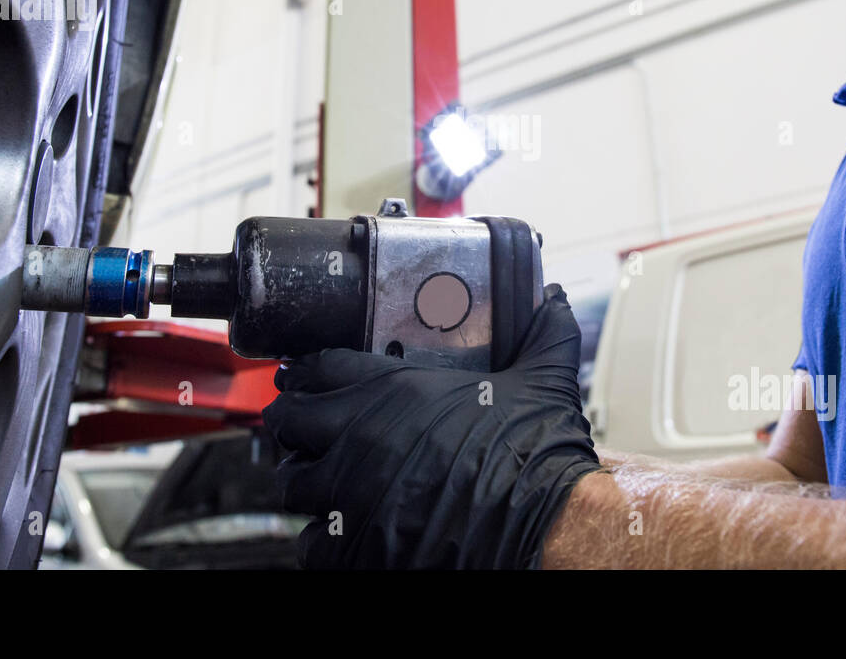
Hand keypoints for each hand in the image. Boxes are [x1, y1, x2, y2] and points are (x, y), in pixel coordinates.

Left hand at [262, 283, 602, 568]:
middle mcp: (361, 438)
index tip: (303, 379)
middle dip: (295, 427)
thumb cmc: (537, 458)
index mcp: (395, 392)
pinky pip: (310, 542)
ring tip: (324, 484)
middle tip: (308, 434)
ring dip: (306, 482)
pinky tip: (341, 534)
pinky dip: (321, 539)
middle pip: (289, 423)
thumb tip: (556, 300)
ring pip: (293, 484)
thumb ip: (542, 335)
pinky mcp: (354, 546)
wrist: (543, 527)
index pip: (321, 368)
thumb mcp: (542, 382)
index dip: (307, 374)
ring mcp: (351, 495)